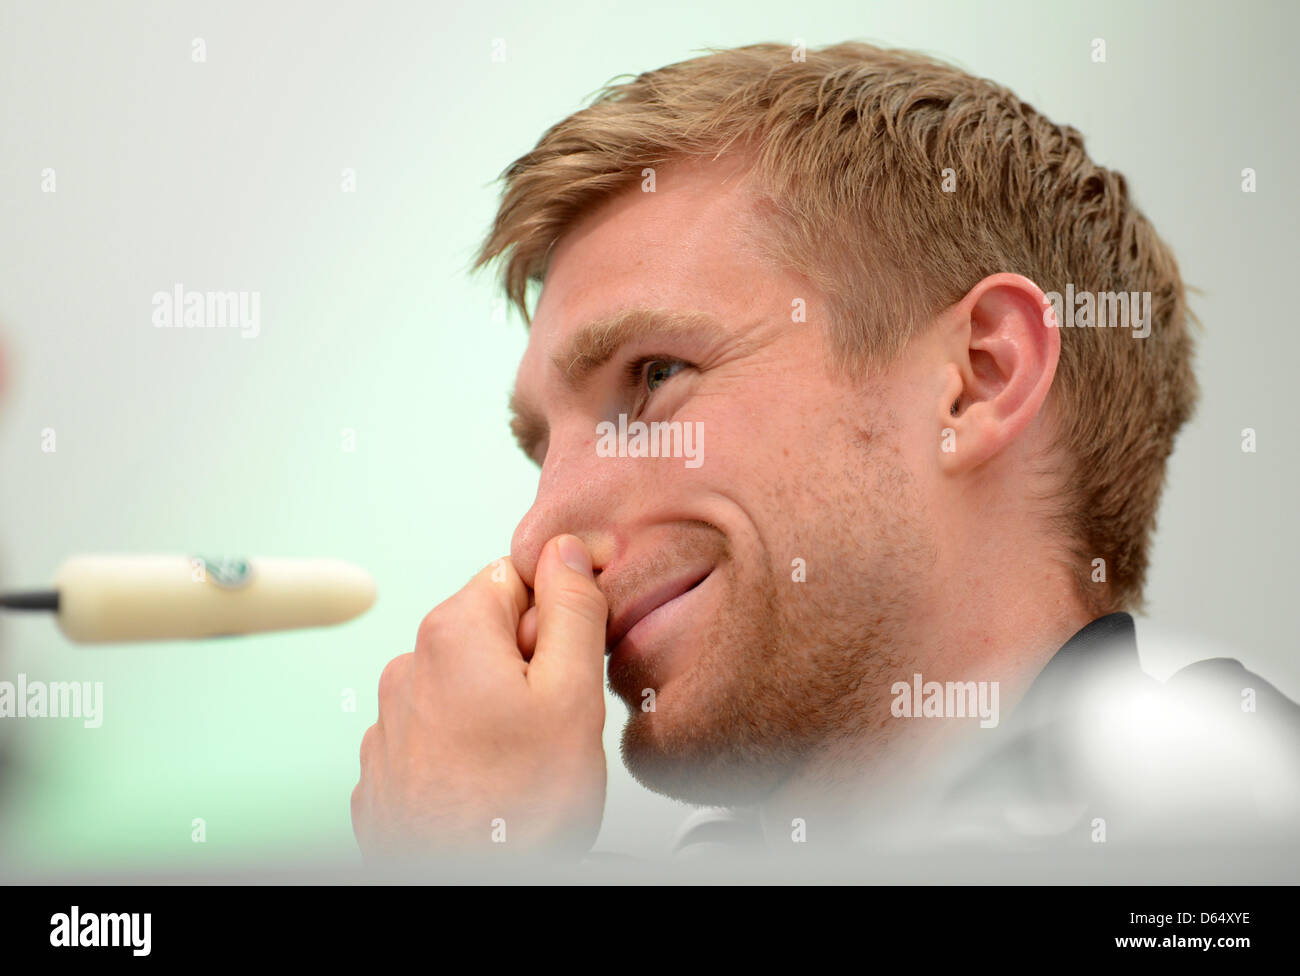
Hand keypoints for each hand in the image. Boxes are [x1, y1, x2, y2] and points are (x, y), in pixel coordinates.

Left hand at [351, 535, 607, 858]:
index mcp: (453, 634)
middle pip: (489, 632)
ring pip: (465, 686)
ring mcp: (389, 723)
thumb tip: (565, 554)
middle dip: (528, 666)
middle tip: (552, 722)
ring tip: (521, 764)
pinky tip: (489, 786)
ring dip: (497, 710)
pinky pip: (438, 734)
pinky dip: (466, 749)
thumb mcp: (573, 696)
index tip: (569, 660)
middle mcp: (408, 670)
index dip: (557, 616)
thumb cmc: (515, 814)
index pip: (517, 577)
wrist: (464, 894)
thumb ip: (572, 610)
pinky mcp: (385, 769)